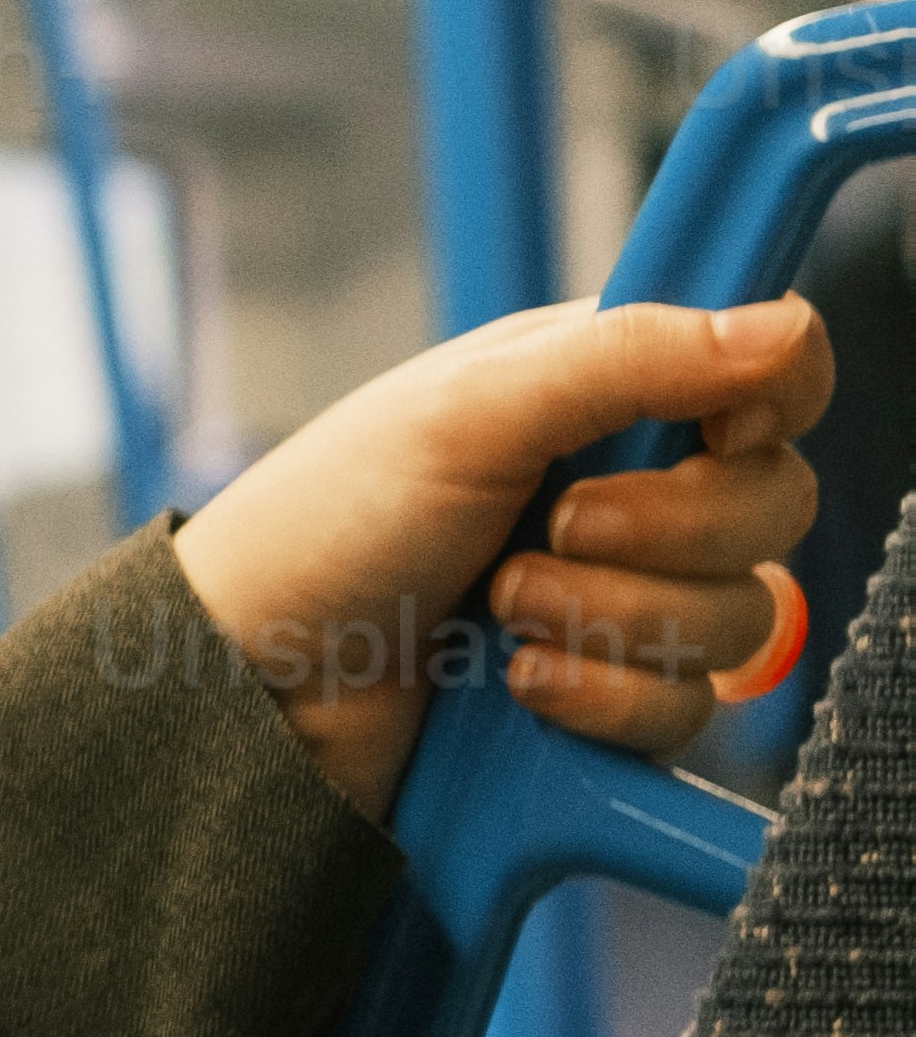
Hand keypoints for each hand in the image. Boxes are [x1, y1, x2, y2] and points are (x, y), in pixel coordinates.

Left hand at [169, 292, 829, 819]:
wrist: (252, 684)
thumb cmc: (328, 523)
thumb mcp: (468, 414)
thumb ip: (628, 359)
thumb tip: (784, 324)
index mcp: (606, 388)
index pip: (771, 373)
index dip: (775, 398)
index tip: (723, 429)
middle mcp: (631, 485)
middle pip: (773, 505)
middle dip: (664, 532)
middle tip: (548, 530)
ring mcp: (624, 597)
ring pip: (738, 620)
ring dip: (611, 620)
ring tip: (499, 609)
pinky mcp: (608, 698)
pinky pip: (683, 712)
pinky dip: (599, 699)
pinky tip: (514, 686)